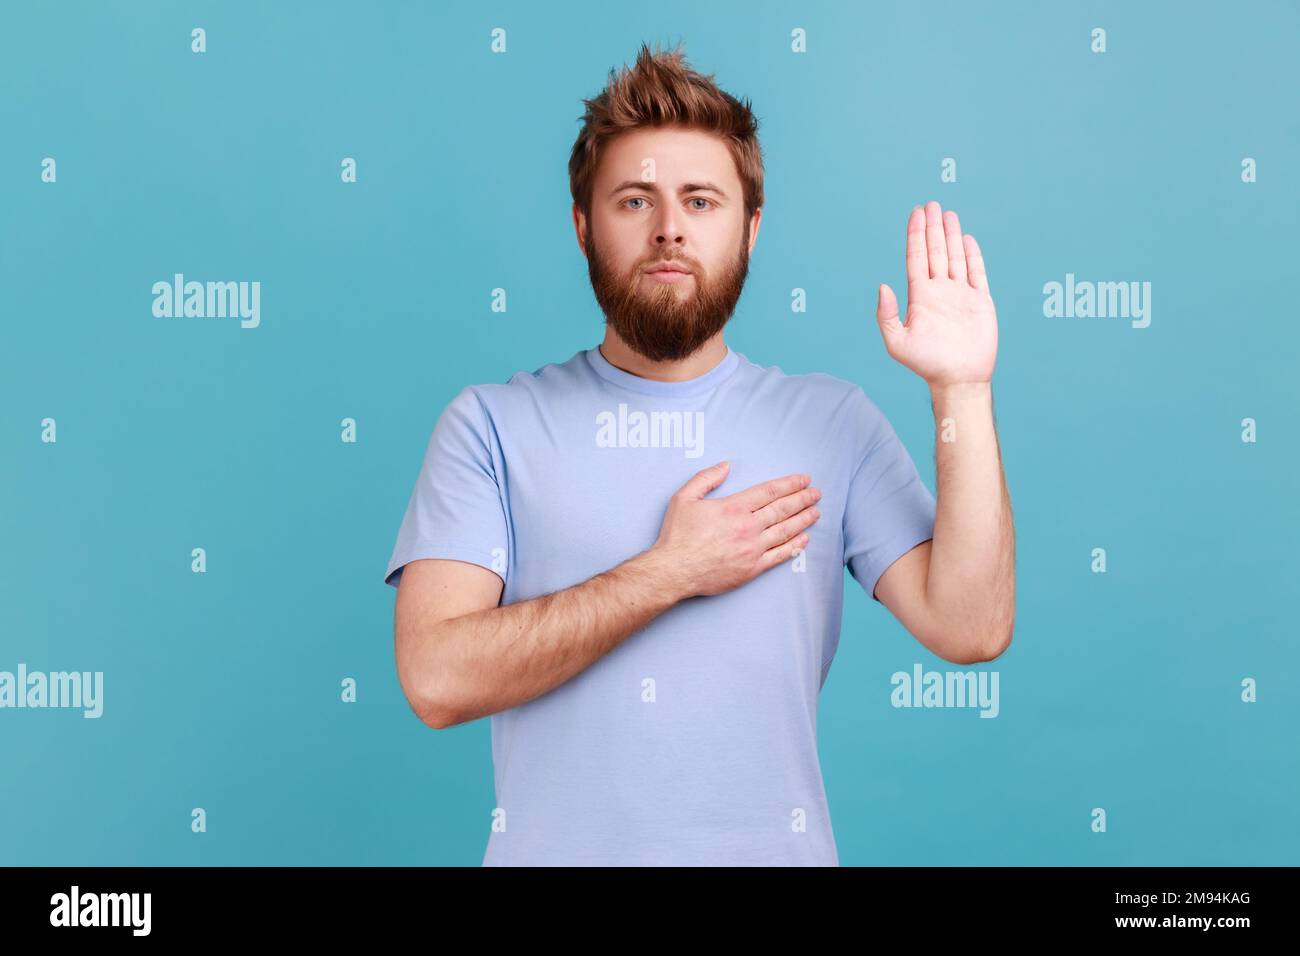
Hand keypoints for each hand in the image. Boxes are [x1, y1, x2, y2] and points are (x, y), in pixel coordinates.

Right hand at [648, 462, 821, 598]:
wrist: (674, 571)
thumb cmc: (677, 535)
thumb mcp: (684, 498)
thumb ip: (706, 478)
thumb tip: (726, 465)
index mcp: (734, 507)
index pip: (770, 491)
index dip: (790, 484)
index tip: (804, 480)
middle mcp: (748, 527)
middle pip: (782, 509)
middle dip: (803, 499)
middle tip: (817, 494)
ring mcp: (752, 549)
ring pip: (785, 531)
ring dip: (803, 520)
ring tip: (816, 512)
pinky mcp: (752, 568)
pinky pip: (779, 556)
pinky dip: (794, 546)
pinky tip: (804, 539)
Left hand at [876, 201, 997, 387]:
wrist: (958, 378)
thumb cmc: (926, 364)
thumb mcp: (897, 342)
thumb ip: (886, 314)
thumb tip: (882, 286)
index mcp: (919, 296)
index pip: (916, 257)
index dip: (916, 235)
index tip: (916, 213)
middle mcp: (939, 291)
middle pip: (935, 251)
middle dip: (932, 227)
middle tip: (931, 204)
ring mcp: (960, 294)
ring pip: (955, 257)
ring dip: (951, 235)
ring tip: (947, 213)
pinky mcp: (980, 301)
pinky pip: (977, 272)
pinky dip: (972, 255)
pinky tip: (966, 239)